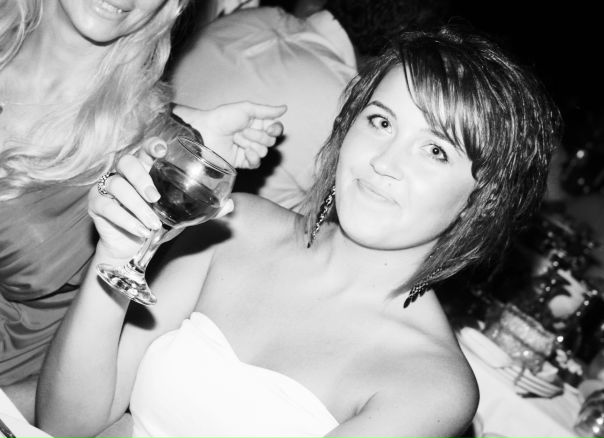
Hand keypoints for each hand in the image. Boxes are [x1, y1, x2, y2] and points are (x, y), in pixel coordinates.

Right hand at [89, 137, 233, 258]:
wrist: (135, 248)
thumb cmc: (160, 223)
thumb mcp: (185, 216)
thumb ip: (207, 209)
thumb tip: (232, 205)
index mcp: (147, 169)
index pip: (147, 149)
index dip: (152, 145)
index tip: (162, 151)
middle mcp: (125, 174)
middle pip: (127, 161)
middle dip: (141, 178)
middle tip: (155, 197)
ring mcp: (108, 187)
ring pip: (117, 185)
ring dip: (136, 206)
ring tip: (152, 224)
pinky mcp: (97, 204)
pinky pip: (107, 206)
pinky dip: (125, 219)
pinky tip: (140, 231)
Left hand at [173, 101, 286, 168]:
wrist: (206, 133)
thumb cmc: (223, 118)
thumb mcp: (246, 108)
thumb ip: (267, 110)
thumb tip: (285, 108)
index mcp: (257, 122)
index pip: (276, 129)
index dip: (275, 130)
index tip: (269, 128)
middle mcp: (254, 136)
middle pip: (271, 141)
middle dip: (257, 136)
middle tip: (242, 131)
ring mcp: (248, 150)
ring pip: (264, 152)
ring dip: (250, 144)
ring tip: (236, 139)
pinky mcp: (242, 162)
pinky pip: (257, 163)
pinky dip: (252, 158)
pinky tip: (245, 152)